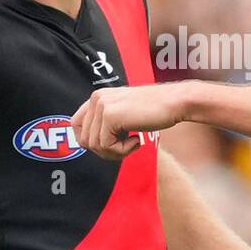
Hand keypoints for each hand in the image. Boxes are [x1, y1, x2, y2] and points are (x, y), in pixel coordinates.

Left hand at [72, 83, 192, 159]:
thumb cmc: (155, 111)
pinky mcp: (110, 116)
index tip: (109, 146)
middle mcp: (96, 98)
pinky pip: (106, 146)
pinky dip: (122, 151)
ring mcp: (102, 106)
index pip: (76, 125)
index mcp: (98, 97)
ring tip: (133, 143)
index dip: (89, 141)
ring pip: (94, 145)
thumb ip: (106, 123)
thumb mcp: (125, 113)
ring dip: (115, 152)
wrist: (174, 102)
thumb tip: (89, 144)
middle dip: (104, 151)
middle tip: (125, 148)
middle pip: (84, 140)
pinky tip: (137, 141)